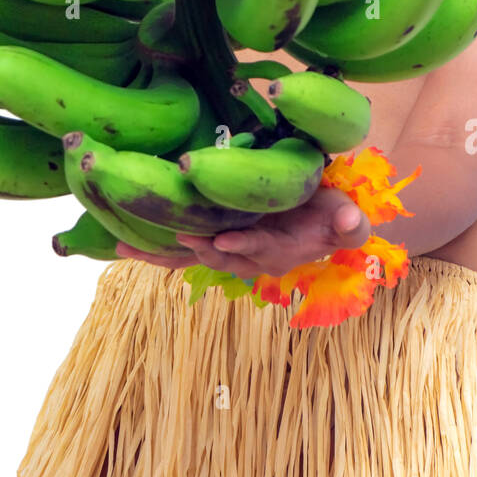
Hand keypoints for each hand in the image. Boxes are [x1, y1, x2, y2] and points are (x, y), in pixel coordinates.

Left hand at [116, 185, 371, 280]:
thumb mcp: (346, 220)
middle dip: (191, 249)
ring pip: (190, 257)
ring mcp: (229, 252)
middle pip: (215, 257)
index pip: (259, 250)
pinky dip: (155, 251)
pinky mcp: (215, 243)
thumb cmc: (331, 218)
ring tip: (129, 244)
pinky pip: (181, 252)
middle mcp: (248, 257)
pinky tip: (123, 245)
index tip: (224, 240)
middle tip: (172, 234)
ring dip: (161, 254)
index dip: (243, 246)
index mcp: (279, 250)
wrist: (318, 227)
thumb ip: (349, 224)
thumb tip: (353, 221)